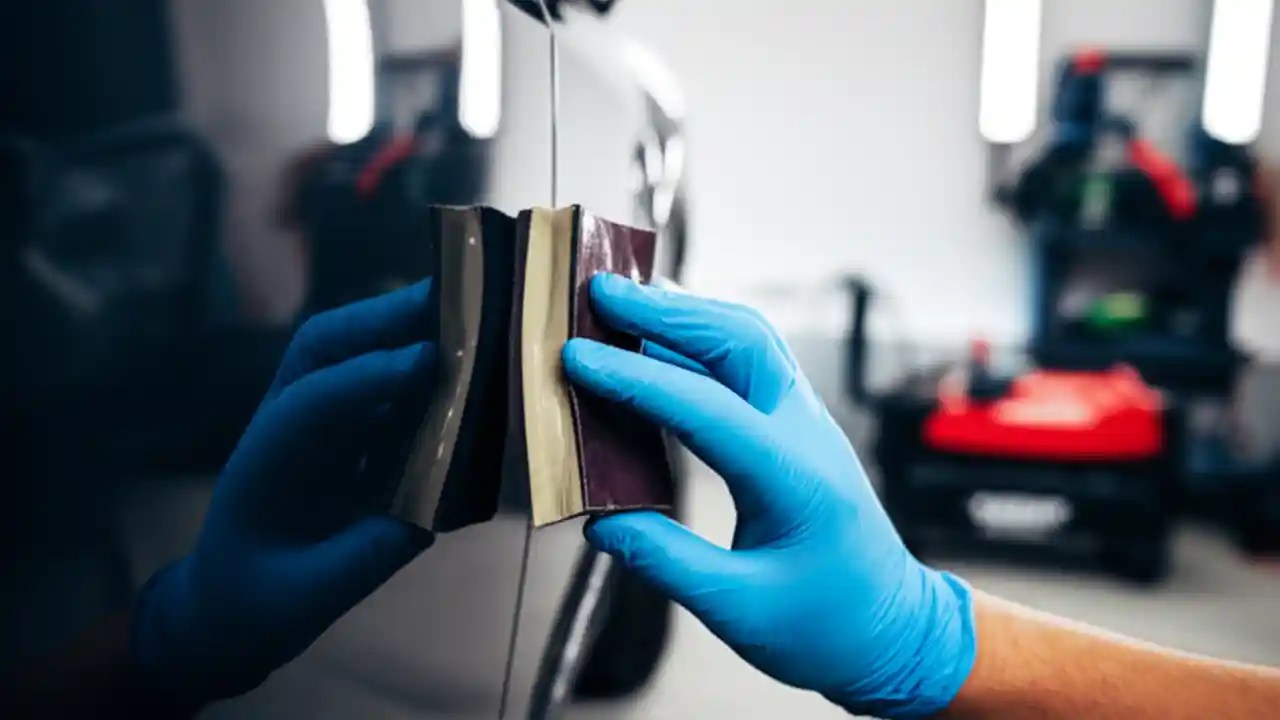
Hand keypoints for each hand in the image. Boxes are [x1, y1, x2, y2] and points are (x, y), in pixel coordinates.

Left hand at [132, 281, 436, 702]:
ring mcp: (308, 430)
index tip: (429, 360)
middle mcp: (283, 429)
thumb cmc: (254, 609)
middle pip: (322, 348)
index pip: (310, 404)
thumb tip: (434, 509)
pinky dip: (412, 372)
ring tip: (464, 318)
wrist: (221, 617)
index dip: (368, 379)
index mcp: (262, 465)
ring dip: (399, 333)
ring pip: (345, 358)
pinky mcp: (335, 442)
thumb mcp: (309, 596)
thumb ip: (367, 553)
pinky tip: (458, 369)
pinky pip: (371, 390)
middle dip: (382, 319)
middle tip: (453, 298)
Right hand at [563, 274, 975, 718]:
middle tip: (602, 292)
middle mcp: (806, 434)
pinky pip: (748, 365)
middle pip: (740, 340)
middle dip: (668, 310)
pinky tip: (660, 344)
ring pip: (748, 340)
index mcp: (795, 478)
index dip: (635, 379)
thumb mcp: (739, 610)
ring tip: (624, 302)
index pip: (705, 407)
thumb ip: (666, 562)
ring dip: (686, 314)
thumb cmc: (830, 626)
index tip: (579, 358)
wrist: (893, 632)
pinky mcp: (795, 429)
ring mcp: (806, 424)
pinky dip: (699, 342)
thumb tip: (602, 523)